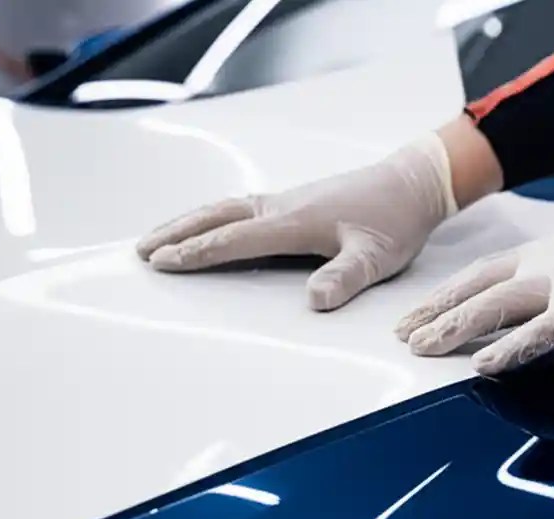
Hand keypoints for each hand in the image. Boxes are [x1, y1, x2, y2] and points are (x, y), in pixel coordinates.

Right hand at [136, 133, 456, 310]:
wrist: (413, 184)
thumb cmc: (395, 221)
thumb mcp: (376, 257)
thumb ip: (345, 277)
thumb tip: (315, 300)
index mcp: (294, 221)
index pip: (234, 238)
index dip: (197, 251)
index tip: (161, 260)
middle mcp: (282, 207)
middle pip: (216, 217)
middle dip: (177, 233)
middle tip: (140, 249)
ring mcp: (286, 202)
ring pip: (225, 209)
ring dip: (189, 222)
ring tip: (158, 237)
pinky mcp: (294, 203)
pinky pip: (240, 208)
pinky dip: (212, 217)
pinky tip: (207, 226)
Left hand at [394, 205, 553, 374]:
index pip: (491, 270)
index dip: (454, 292)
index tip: (426, 310)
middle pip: (479, 284)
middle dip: (437, 310)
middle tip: (404, 333)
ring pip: (494, 305)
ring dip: (453, 329)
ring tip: (420, 349)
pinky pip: (535, 336)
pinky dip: (504, 351)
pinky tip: (479, 367)